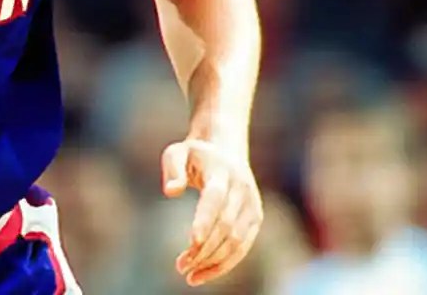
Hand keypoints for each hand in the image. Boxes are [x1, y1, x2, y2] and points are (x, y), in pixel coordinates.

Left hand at [161, 138, 263, 286]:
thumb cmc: (194, 155)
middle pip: (225, 224)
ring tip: (189, 275)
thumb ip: (172, 169)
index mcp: (222, 171)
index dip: (205, 220)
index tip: (191, 242)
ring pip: (237, 241)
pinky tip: (204, 274)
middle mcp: (242, 189)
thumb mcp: (177, 152)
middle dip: (204, 248)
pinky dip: (226, 264)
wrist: (225, 151)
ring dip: (214, 261)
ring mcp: (252, 205)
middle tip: (181, 266)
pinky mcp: (255, 219)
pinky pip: (243, 247)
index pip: (215, 198)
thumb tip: (171, 192)